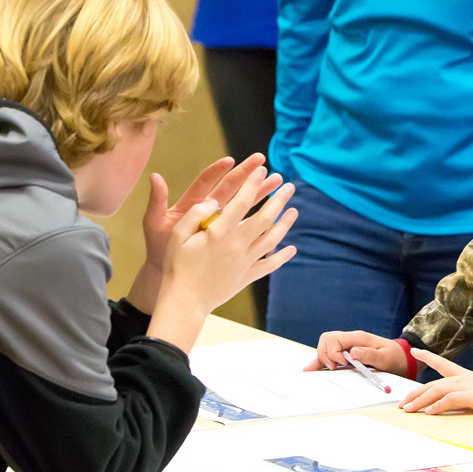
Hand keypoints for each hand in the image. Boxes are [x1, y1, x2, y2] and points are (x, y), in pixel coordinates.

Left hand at [141, 153, 268, 269]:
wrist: (167, 271)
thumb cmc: (158, 246)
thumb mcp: (154, 223)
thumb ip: (156, 201)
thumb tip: (154, 176)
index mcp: (192, 202)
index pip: (206, 181)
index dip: (217, 171)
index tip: (230, 160)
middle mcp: (208, 208)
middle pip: (230, 187)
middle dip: (246, 173)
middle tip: (261, 160)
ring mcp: (220, 222)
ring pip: (242, 203)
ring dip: (258, 191)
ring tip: (277, 180)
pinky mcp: (227, 235)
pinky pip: (246, 224)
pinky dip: (260, 218)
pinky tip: (277, 213)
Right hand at [152, 162, 297, 346]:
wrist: (185, 302)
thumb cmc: (177, 267)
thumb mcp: (177, 236)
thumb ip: (195, 214)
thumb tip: (213, 200)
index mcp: (219, 232)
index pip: (242, 201)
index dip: (253, 183)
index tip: (262, 169)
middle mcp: (237, 245)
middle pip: (265, 218)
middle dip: (279, 199)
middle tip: (289, 186)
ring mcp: (244, 262)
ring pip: (272, 239)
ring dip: (285, 224)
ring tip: (295, 211)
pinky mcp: (246, 276)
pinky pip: (269, 265)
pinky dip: (282, 257)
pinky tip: (291, 248)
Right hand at [305, 331, 410, 376]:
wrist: (402, 358)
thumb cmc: (395, 358)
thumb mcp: (385, 358)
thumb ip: (369, 355)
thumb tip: (352, 353)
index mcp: (358, 338)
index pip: (334, 339)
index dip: (333, 353)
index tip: (343, 365)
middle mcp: (350, 339)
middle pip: (326, 340)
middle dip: (325, 355)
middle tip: (336, 369)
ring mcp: (348, 345)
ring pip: (325, 346)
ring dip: (323, 358)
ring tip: (329, 370)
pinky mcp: (347, 353)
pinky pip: (330, 353)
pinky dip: (321, 361)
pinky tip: (312, 369)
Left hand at [395, 349, 472, 415]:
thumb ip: (468, 397)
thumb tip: (453, 406)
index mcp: (466, 376)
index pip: (443, 363)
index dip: (428, 357)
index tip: (415, 350)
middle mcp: (464, 378)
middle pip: (433, 382)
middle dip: (415, 393)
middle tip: (402, 403)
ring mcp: (468, 386)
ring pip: (437, 390)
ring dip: (421, 400)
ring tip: (409, 409)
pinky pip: (450, 400)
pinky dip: (438, 406)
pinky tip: (429, 412)